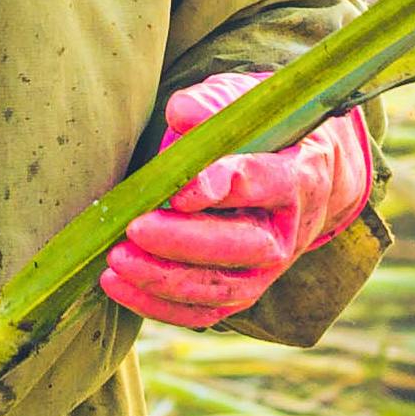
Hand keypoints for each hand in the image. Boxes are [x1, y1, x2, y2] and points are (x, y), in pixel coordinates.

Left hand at [99, 70, 372, 332]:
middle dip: (185, 241)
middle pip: (243, 246)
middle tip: (136, 228)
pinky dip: (158, 305)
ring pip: (221, 287)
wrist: (297, 178)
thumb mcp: (243, 102)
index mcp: (298, 175)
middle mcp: (288, 231)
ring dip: (164, 279)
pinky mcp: (240, 293)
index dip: (223, 188)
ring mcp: (267, 271)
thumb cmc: (261, 133)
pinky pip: (201, 313)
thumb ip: (212, 105)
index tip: (180, 191)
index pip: (265, 183)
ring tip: (116, 258)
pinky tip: (116, 284)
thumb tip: (182, 112)